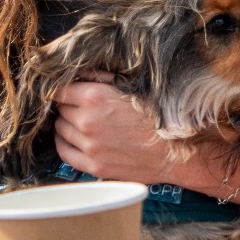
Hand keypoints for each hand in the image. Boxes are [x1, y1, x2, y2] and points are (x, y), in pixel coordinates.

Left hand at [53, 73, 175, 184]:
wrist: (179, 152)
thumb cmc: (160, 117)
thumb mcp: (134, 87)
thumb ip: (103, 79)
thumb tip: (82, 74)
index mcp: (95, 98)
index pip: (60, 90)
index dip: (66, 89)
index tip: (72, 91)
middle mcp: (87, 122)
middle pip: (61, 109)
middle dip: (70, 105)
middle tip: (84, 106)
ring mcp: (89, 146)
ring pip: (60, 129)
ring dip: (68, 124)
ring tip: (84, 122)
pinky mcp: (93, 165)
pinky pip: (64, 152)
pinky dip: (65, 143)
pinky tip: (75, 139)